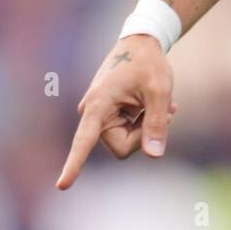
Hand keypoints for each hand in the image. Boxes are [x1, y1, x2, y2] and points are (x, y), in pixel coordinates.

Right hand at [56, 36, 176, 189]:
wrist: (141, 43)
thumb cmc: (149, 63)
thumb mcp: (160, 90)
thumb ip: (157, 122)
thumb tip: (154, 156)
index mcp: (98, 105)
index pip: (84, 140)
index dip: (74, 164)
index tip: (63, 185)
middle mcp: (93, 113)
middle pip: (123, 147)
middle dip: (146, 134)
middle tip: (167, 112)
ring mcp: (100, 116)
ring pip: (128, 142)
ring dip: (148, 127)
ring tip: (164, 104)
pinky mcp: (108, 117)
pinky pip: (129, 133)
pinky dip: (146, 123)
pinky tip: (160, 106)